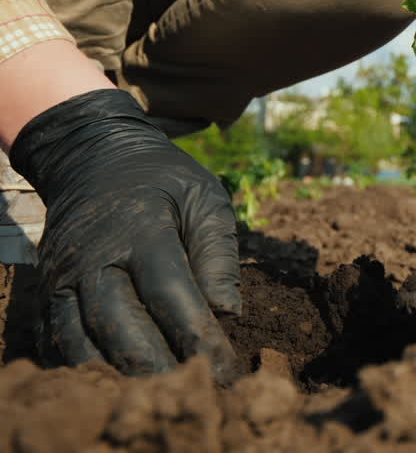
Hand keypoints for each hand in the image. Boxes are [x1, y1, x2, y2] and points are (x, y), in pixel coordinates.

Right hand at [10, 89, 240, 381]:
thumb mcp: (205, 198)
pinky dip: (84, 368)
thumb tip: (229, 313)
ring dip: (120, 377)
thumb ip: (218, 254)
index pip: (172, 295)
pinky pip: (57, 342)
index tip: (227, 372)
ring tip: (158, 398)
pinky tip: (116, 384)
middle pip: (120, 328)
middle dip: (159, 369)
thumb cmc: (163, 180)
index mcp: (141, 231)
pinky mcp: (47, 292)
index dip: (199, 339)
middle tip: (194, 397)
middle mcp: (95, 258)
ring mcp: (64, 277)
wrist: (92, 157)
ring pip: (82, 343)